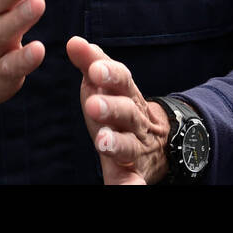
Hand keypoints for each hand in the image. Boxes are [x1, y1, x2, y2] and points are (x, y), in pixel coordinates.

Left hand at [66, 36, 170, 184]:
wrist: (159, 142)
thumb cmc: (122, 108)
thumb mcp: (108, 85)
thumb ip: (91, 63)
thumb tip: (73, 41)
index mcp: (126, 95)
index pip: (122, 80)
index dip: (109, 74)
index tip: (94, 69)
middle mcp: (135, 120)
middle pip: (126, 112)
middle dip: (111, 108)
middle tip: (93, 105)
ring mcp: (136, 148)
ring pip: (129, 146)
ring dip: (117, 144)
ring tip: (102, 143)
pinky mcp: (134, 174)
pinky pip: (133, 182)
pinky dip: (130, 187)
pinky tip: (126, 190)